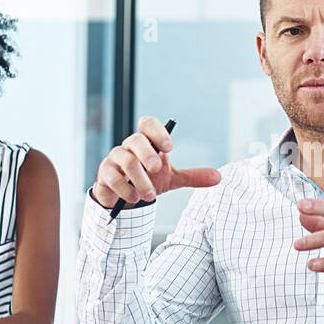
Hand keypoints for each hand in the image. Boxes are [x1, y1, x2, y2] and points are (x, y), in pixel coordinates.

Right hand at [91, 115, 220, 208]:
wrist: (124, 199)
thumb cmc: (147, 180)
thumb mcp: (171, 178)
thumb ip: (192, 176)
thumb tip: (219, 177)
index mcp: (146, 142)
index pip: (147, 124)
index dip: (157, 131)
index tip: (170, 147)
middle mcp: (128, 147)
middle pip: (134, 139)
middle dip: (147, 153)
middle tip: (157, 168)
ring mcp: (114, 160)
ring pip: (125, 161)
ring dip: (139, 179)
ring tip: (150, 196)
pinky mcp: (104, 175)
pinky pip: (112, 177)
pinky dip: (125, 189)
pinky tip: (134, 197)